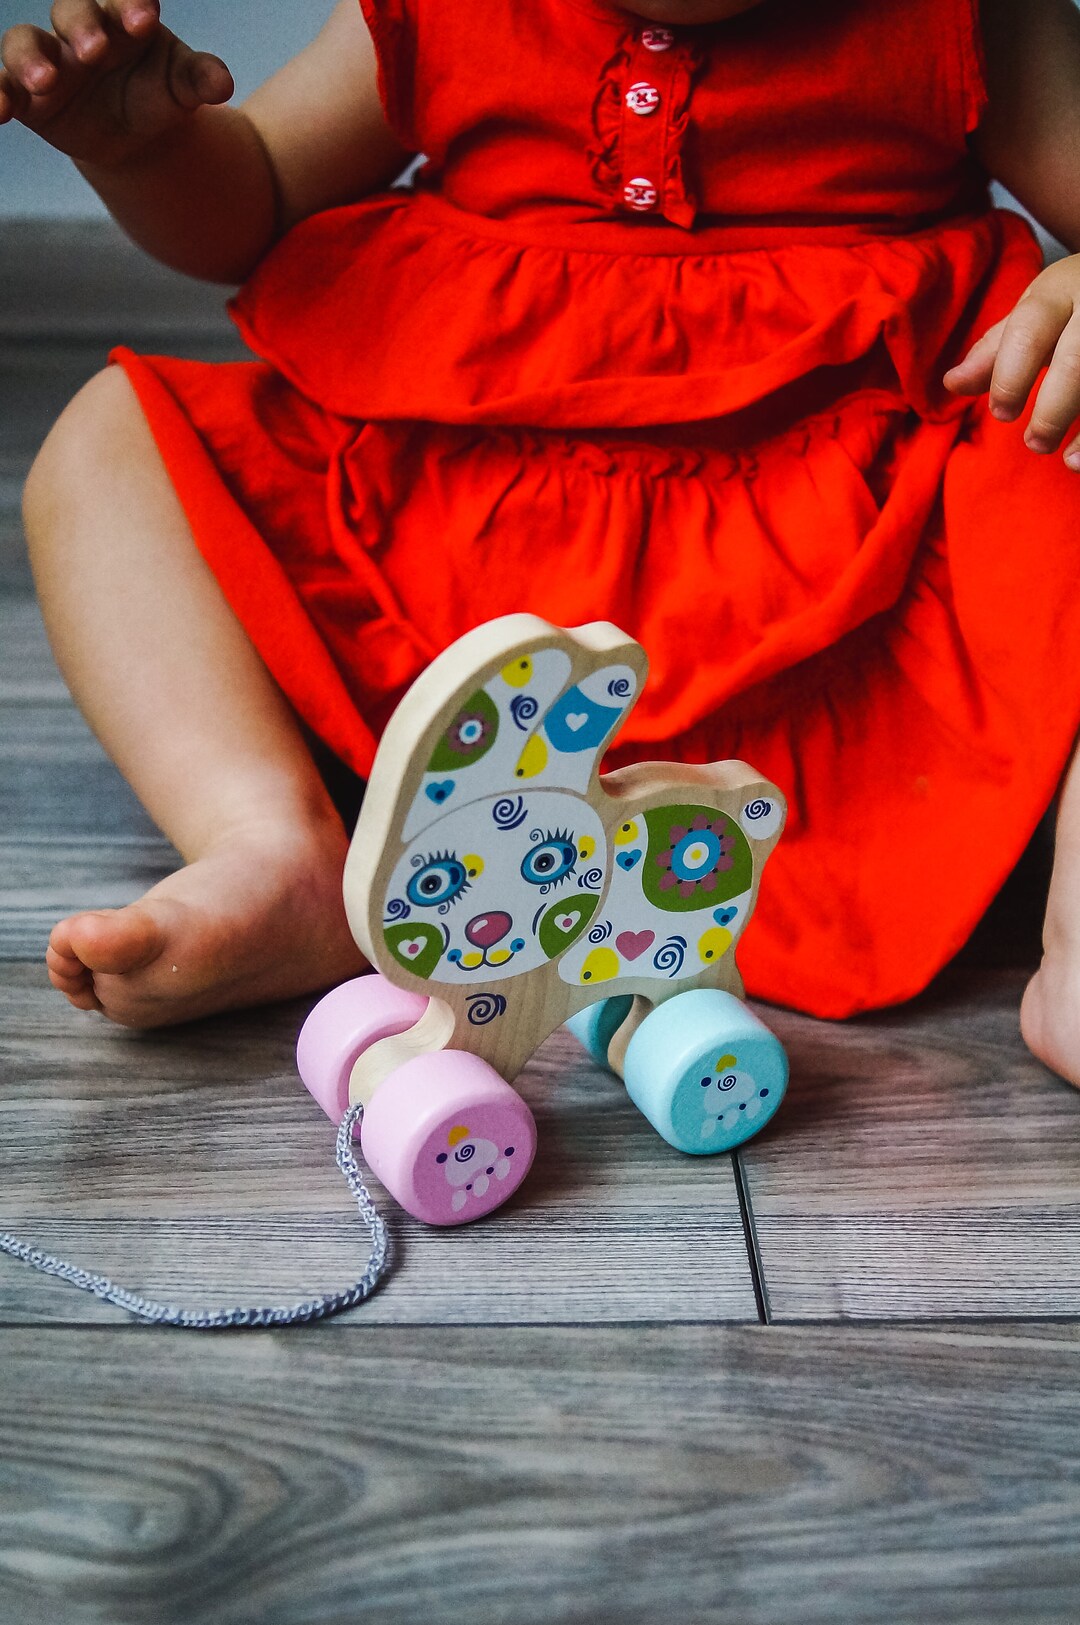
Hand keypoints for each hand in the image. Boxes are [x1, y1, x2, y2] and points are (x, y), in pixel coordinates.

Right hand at [0, 0, 231, 169]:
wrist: (136, 134)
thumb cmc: (160, 95)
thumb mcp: (182, 89)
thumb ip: (199, 80)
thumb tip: (221, 83)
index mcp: (123, 18)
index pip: (122, 1)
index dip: (130, 5)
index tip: (145, 19)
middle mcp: (80, 29)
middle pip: (70, 12)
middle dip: (81, 27)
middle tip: (94, 51)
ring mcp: (49, 58)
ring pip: (25, 41)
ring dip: (30, 58)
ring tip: (45, 80)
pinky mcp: (27, 93)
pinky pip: (4, 84)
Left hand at [944, 254, 1079, 471]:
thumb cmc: (1074, 303)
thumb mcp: (1036, 314)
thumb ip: (995, 351)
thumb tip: (951, 384)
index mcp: (1060, 291)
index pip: (1030, 329)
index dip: (1011, 374)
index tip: (1002, 414)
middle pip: (1076, 360)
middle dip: (1053, 409)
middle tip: (1035, 444)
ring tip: (1070, 461)